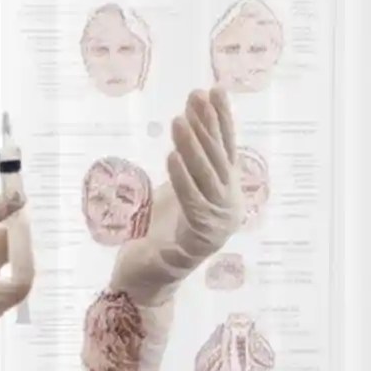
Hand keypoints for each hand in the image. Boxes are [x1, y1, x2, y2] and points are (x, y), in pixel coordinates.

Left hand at [82, 87, 243, 370]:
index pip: (226, 149)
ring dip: (193, 146)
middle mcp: (228, 208)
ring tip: (180, 119)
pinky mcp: (199, 242)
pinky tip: (172, 156)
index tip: (212, 89)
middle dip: (208, 124)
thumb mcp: (172, 192)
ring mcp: (217, 226)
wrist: (142, 281)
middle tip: (196, 95)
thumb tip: (188, 130)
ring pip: (207, 177)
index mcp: (224, 194)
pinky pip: (192, 202)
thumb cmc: (154, 236)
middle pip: (219, 158)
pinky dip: (182, 177)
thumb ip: (186, 168)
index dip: (221, 119)